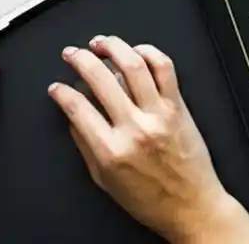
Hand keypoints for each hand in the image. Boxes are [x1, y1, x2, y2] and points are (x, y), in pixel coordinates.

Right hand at [48, 37, 248, 243]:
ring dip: (113, 46)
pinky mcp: (179, 107)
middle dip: (80, 59)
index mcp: (111, 151)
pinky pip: (165, 69)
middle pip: (102, 78)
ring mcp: (159, 115)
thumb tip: (73, 116)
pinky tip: (136, 51)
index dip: (61, 91)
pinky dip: (149, 52)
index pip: (78, 107)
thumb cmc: (151, 199)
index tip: (57, 86)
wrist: (191, 206)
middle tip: (72, 54)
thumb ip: (86, 146)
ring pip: (134, 65)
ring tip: (101, 43)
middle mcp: (135, 129)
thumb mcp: (104, 180)